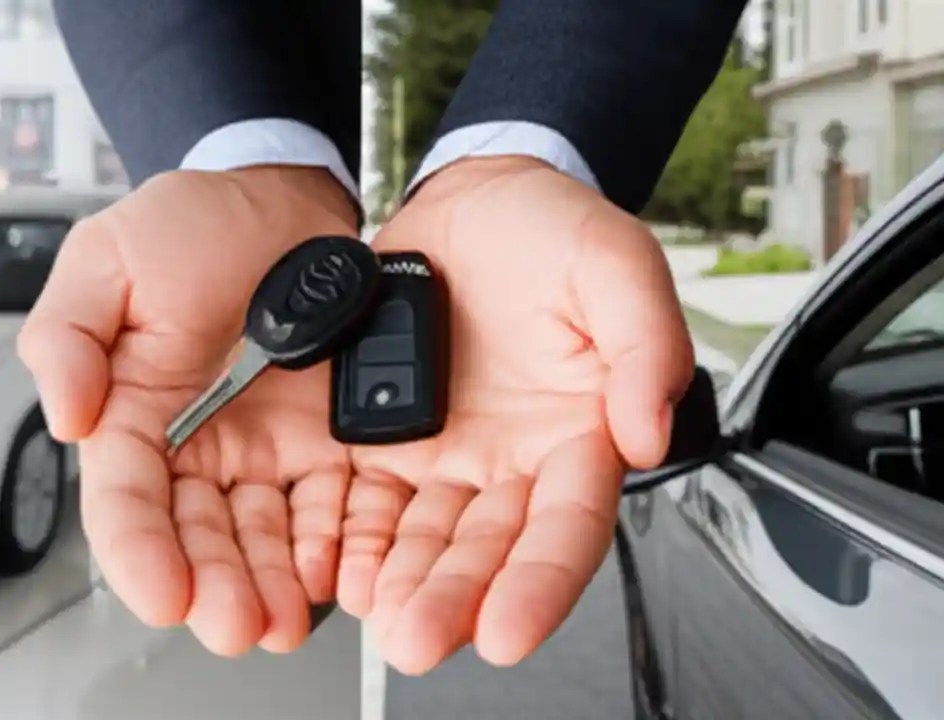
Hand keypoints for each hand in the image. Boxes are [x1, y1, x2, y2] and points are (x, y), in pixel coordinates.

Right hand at [19, 167, 356, 654]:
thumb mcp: (107, 260)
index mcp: (133, 412)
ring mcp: (263, 446)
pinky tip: (334, 570)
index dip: (140, 554)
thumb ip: (68, 336)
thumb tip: (66, 417)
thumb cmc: (186, 223)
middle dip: (215, 587)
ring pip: (262, 535)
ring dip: (269, 584)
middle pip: (198, 535)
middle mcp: (197, 444)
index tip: (163, 594)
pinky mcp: (325, 438)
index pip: (125, 502)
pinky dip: (330, 542)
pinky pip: (328, 503)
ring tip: (284, 621)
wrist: (278, 196)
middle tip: (235, 625)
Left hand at [336, 157, 692, 673]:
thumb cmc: (550, 229)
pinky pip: (370, 499)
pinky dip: (356, 539)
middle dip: (457, 599)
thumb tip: (647, 428)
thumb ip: (645, 342)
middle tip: (421, 640)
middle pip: (490, 547)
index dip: (542, 583)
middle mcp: (514, 458)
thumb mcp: (614, 261)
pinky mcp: (388, 438)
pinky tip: (337, 570)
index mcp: (579, 431)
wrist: (471, 202)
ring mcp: (449, 453)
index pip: (569, 524)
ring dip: (404, 584)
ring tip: (377, 621)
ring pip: (427, 537)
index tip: (510, 629)